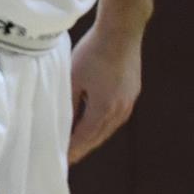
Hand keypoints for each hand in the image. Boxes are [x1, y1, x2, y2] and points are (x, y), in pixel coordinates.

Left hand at [68, 27, 142, 162]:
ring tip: (78, 145)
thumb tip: (63, 126)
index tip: (62, 161)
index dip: (73, 150)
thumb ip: (68, 105)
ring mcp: (129, 102)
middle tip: (69, 159)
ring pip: (108, 128)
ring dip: (93, 137)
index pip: (84, 138)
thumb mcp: (72, 80)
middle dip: (82, 148)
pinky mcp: (132, 93)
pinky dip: (102, 125)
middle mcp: (120, 111)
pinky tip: (93, 125)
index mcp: (103, 109)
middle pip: (98, 137)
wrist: (121, 32)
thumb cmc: (92, 53)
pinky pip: (115, 117)